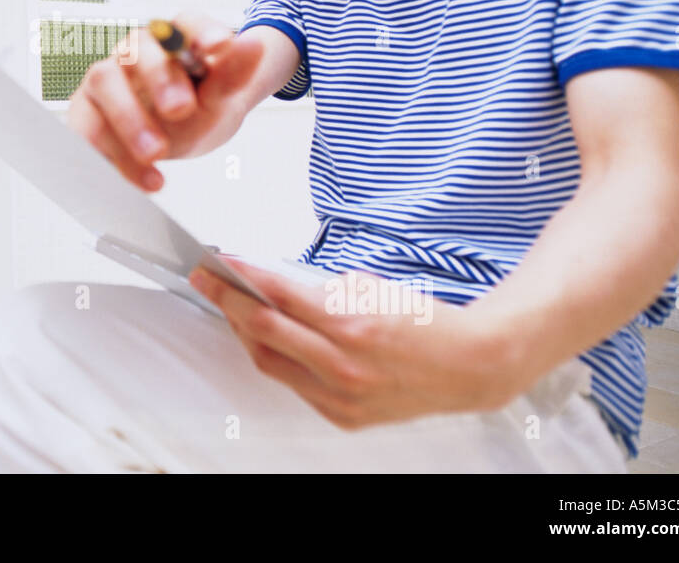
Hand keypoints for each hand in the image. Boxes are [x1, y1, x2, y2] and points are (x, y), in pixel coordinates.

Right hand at [65, 10, 263, 192]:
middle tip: (181, 111)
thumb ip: (233, 74)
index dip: (201, 30)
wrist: (172, 137)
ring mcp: (105, 77)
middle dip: (159, 79)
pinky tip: (142, 177)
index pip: (186, 22)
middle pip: (139, 50)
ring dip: (128, 119)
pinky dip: (109, 153)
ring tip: (157, 155)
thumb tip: (253, 44)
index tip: (221, 46)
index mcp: (174, 38)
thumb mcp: (219, 97)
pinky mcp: (84, 110)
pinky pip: (86, 126)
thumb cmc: (196, 108)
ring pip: (104, 82)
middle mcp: (135, 51)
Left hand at [188, 257, 516, 428]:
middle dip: (227, 301)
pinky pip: (294, 385)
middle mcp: (343, 366)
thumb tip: (280, 286)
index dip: (241, 278)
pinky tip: (269, 340)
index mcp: (352, 326)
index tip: (218, 263)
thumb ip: (324, 289)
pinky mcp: (343, 416)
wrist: (471, 367)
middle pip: (264, 331)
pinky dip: (278, 359)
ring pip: (271, 362)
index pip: (278, 297)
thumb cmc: (429, 323)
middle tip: (206, 280)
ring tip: (233, 308)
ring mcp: (341, 396)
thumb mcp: (375, 288)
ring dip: (246, 333)